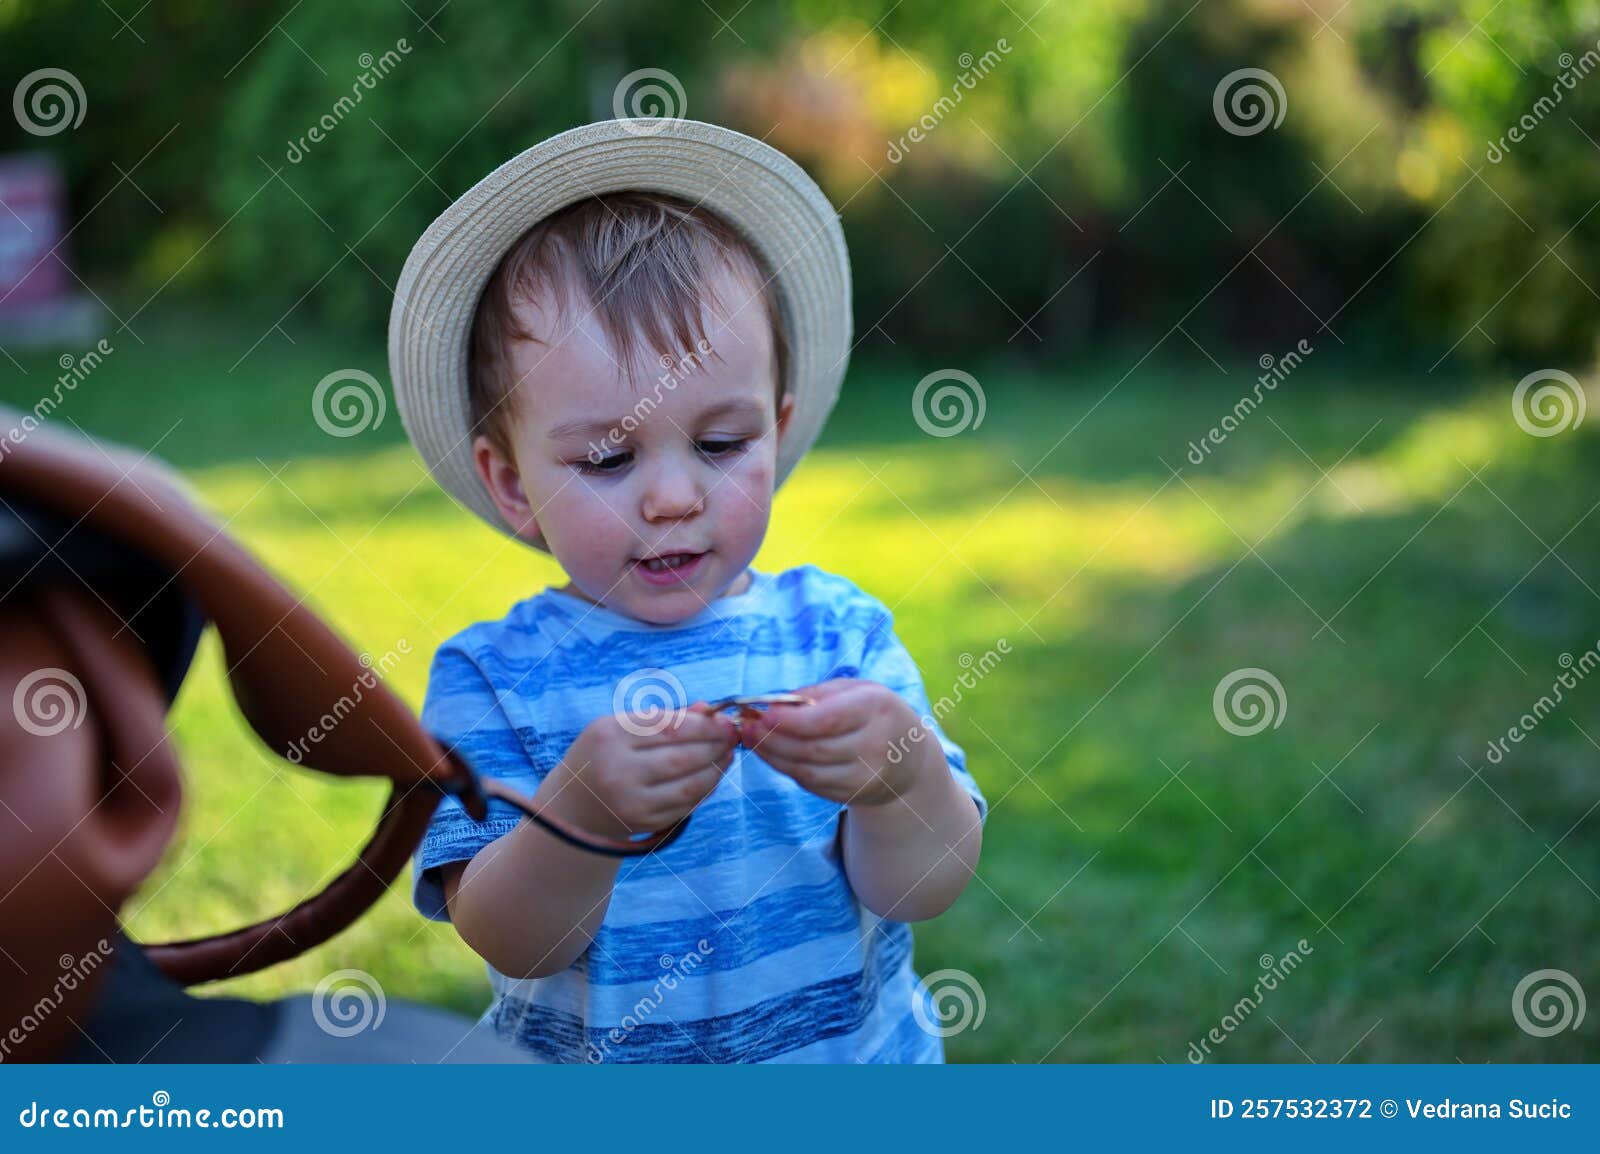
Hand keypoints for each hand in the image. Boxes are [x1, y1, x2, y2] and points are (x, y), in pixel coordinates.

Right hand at [537, 702, 738, 837]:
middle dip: (715, 745)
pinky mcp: (644, 822)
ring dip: (716, 768)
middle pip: (682, 756)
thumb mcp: (619, 728)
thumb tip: (708, 709)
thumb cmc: (601, 757)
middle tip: (732, 736)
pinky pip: (686, 805)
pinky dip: (706, 789)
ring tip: (728, 754)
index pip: (668, 727)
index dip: (703, 724)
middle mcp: (617, 770)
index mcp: (610, 736)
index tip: (724, 720)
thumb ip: (662, 718)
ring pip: (689, 784)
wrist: (573, 807)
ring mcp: (631, 801)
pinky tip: (714, 776)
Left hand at [735, 678, 930, 806]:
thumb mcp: (855, 690)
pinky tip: (774, 755)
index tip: (763, 713)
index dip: (789, 720)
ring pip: (808, 771)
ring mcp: (867, 777)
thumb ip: (817, 695)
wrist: (909, 756)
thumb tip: (773, 704)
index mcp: (877, 709)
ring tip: (753, 740)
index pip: (827, 720)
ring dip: (773, 757)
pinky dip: (788, 770)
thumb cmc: (873, 712)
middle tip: (747, 726)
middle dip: (772, 739)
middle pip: (812, 749)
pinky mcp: (856, 796)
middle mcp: (876, 746)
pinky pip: (812, 785)